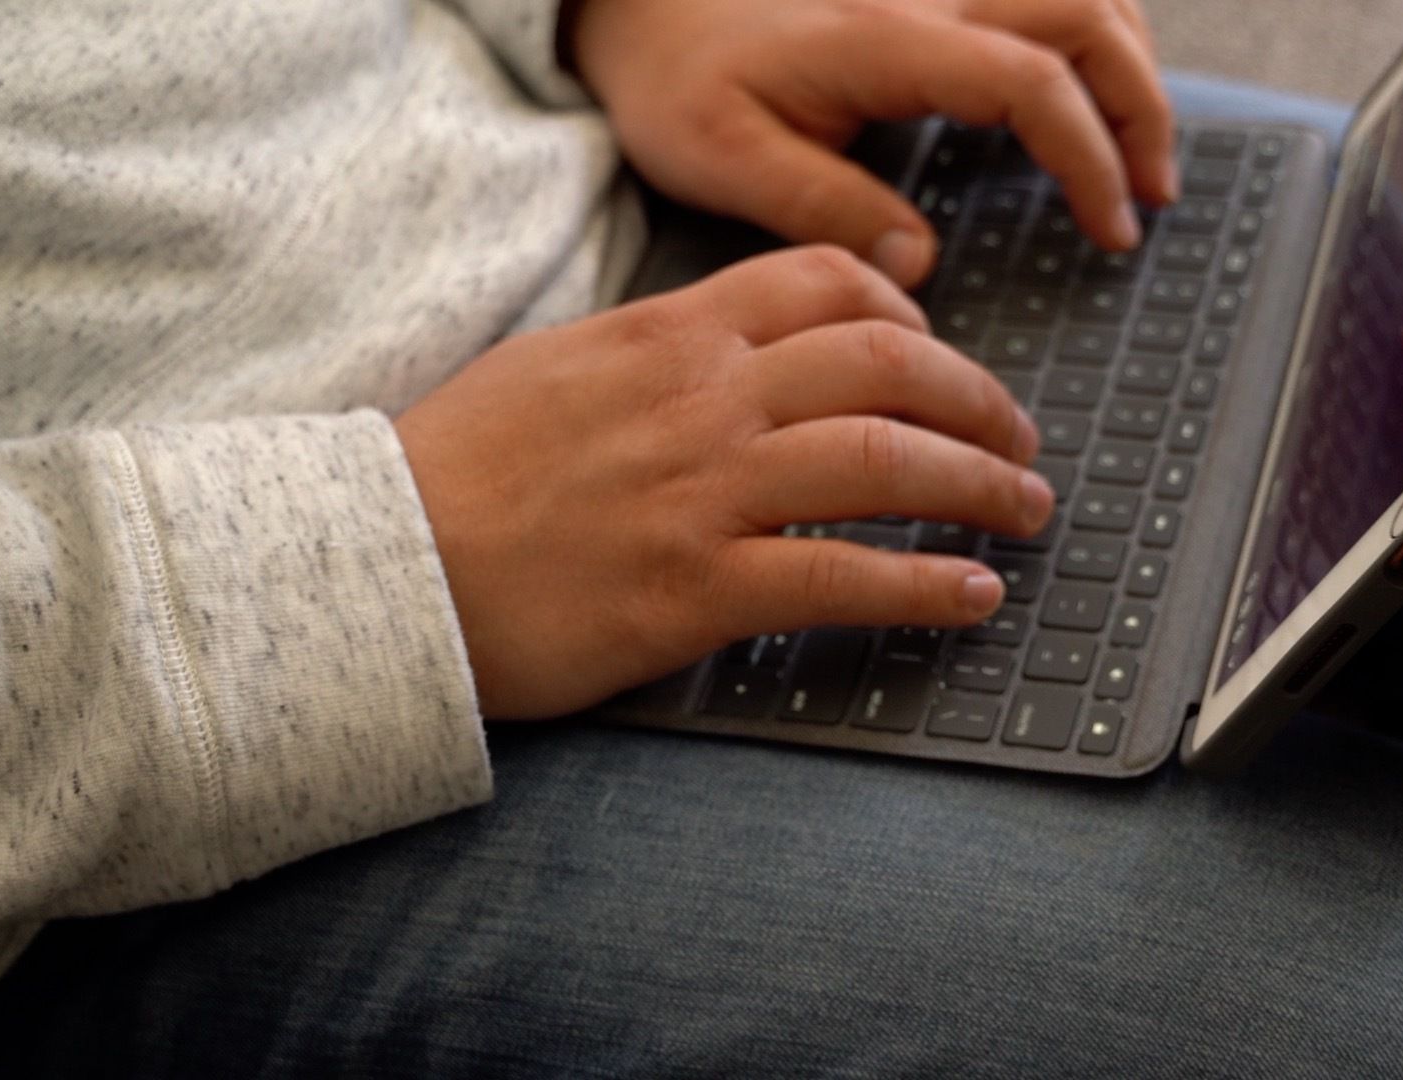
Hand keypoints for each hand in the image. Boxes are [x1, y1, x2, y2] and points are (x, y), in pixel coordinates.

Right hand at [394, 246, 1050, 718]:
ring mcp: (702, 492)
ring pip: (885, 462)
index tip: (942, 353)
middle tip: (1019, 441)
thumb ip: (662, 355)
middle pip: (885, 365)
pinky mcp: (694, 591)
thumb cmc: (458, 472)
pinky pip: (842, 579)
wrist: (376, 564)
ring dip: (979, 487)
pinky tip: (971, 596)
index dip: (912, 315)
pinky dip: (924, 587)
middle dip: (977, 399)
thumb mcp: (561, 368)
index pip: (825, 285)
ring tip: (1026, 513)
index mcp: (669, 334)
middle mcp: (701, 398)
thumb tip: (739, 359)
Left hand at [567, 0, 1175, 286]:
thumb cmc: (674, 77)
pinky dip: (1093, 29)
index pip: (1031, 82)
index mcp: (886, 39)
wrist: (632, 1)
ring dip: (1130, 61)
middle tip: (1152, 195)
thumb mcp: (724, 156)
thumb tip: (917, 263)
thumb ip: (825, 208)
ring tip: (1140, 150)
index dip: (1090, 157)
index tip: (1112, 229)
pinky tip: (1091, 87)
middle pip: (1086, 15)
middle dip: (1142, 105)